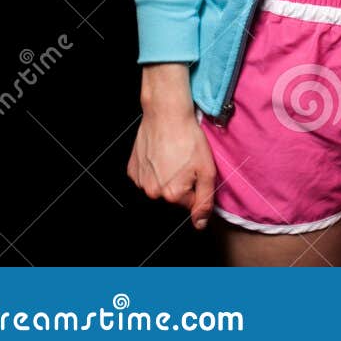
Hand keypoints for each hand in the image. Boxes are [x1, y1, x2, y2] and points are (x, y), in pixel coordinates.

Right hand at [127, 94, 216, 229]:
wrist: (167, 115)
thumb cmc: (189, 138)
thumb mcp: (207, 169)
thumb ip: (205, 200)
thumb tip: (200, 225)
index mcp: (173, 194)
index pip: (191, 202)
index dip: (197, 184)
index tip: (197, 168)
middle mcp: (153, 192)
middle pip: (173, 194)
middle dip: (182, 181)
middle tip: (186, 159)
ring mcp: (140, 182)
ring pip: (159, 185)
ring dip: (167, 175)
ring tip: (173, 154)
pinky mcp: (132, 170)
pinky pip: (146, 175)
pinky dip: (153, 168)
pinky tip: (160, 153)